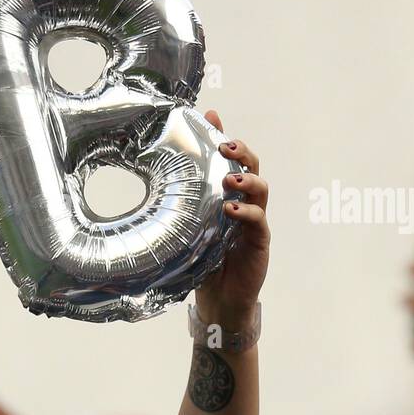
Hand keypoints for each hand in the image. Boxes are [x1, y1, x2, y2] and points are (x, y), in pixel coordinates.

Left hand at [194, 110, 269, 330]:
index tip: (210, 114)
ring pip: (260, 189)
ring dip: (247, 179)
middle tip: (224, 145)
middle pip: (252, 166)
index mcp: (226, 196)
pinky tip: (230, 210)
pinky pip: (258, 221)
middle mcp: (243, 203)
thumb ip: (177, 207)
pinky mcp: (259, 242)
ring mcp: (254, 222)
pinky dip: (247, 213)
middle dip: (241, 151)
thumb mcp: (185, 230)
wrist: (218, 300)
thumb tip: (152, 184)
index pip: (229, 159)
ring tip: (229, 178)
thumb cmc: (201, 262)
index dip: (223, 134)